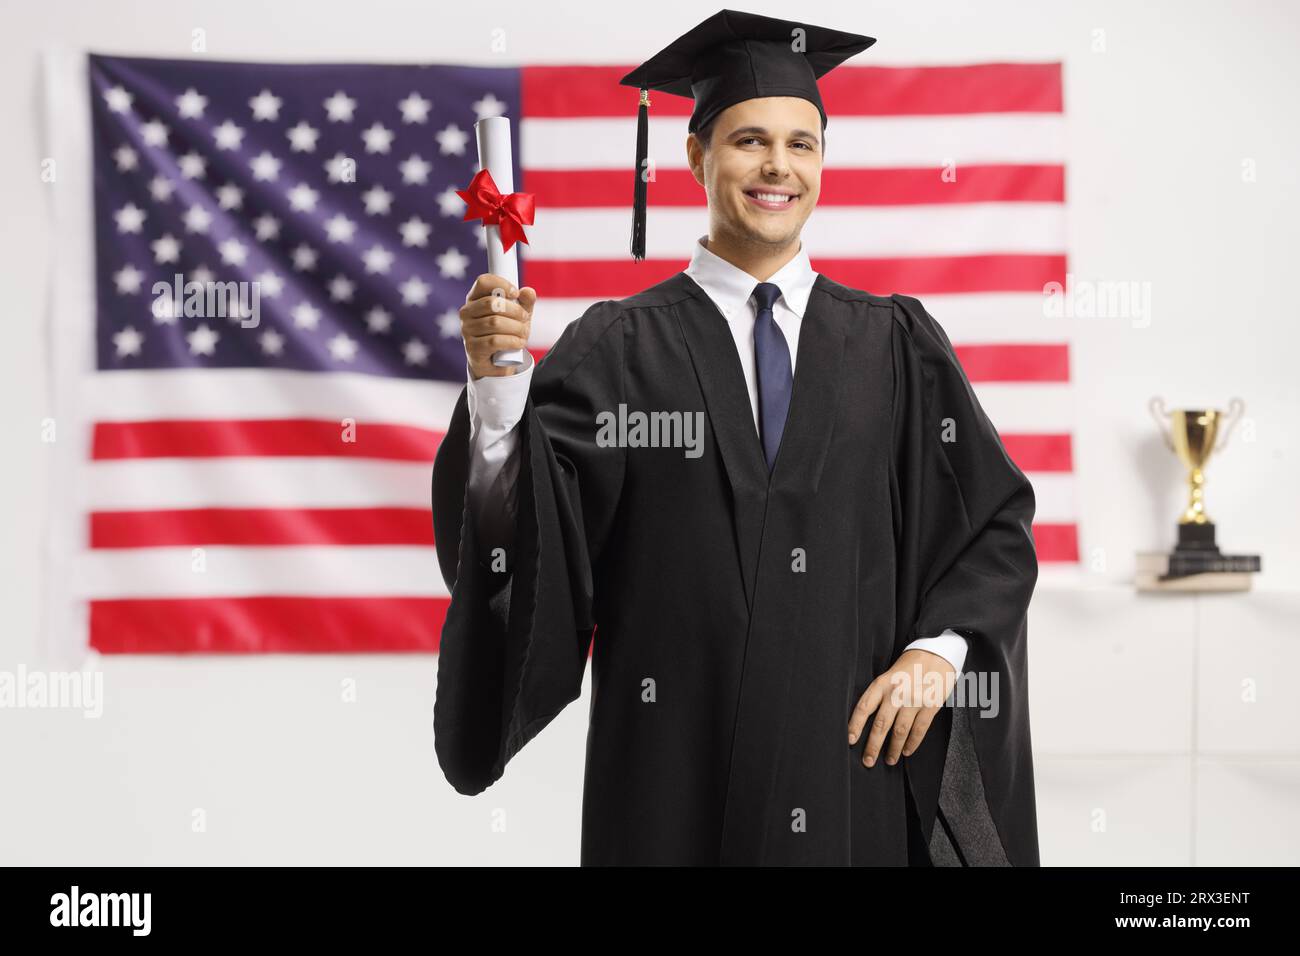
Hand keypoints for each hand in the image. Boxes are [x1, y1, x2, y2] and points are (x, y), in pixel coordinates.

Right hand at [461, 273, 535, 378]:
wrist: (497, 362)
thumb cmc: (506, 333)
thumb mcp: (518, 316)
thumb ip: (524, 303)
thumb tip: (528, 292)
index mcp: (475, 299)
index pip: (483, 282)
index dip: (501, 284)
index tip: (516, 293)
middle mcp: (467, 313)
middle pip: (492, 303)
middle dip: (515, 311)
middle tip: (525, 318)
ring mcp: (467, 331)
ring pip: (495, 323)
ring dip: (516, 328)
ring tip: (523, 333)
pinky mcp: (472, 348)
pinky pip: (494, 341)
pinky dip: (512, 341)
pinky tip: (518, 343)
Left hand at [847, 649, 956, 767]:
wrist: (937, 653)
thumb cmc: (909, 666)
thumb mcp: (889, 675)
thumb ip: (879, 694)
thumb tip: (866, 720)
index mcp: (882, 683)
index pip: (864, 707)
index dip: (855, 725)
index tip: (850, 741)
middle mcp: (896, 693)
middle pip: (881, 724)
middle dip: (873, 746)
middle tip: (867, 762)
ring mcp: (914, 700)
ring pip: (900, 731)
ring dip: (894, 749)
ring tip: (889, 760)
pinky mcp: (931, 706)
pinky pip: (919, 729)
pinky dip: (912, 743)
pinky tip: (906, 751)